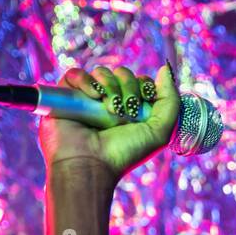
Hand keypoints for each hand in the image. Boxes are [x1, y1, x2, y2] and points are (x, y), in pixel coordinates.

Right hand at [37, 61, 180, 181]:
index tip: (144, 103)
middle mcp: (110, 103)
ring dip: (110, 86)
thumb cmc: (124, 153)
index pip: (140, 82)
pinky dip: (86, 80)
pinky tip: (93, 96)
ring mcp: (88, 98)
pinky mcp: (66, 96)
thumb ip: (169, 101)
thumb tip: (165, 69)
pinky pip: (76, 73)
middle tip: (125, 112)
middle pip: (123, 74)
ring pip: (102, 72)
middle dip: (128, 88)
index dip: (145, 87)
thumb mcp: (159, 132)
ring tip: (109, 109)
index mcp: (132, 111)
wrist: (91, 165)